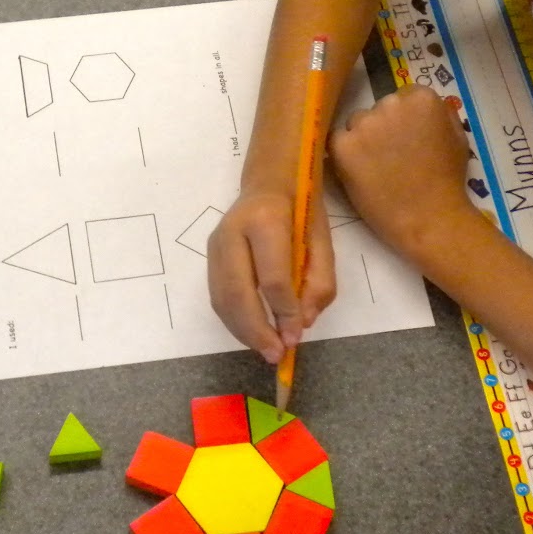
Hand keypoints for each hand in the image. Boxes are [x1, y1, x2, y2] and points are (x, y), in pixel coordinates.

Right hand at [207, 188, 336, 364]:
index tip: (296, 337)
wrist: (270, 179)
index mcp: (266, 220)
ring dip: (242, 331)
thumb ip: (319, 281)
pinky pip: (218, 295)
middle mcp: (232, 231)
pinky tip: (253, 333)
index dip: (284, 312)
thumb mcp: (323, 241)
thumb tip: (302, 323)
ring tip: (265, 350)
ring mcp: (215, 243)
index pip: (272, 277)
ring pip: (222, 298)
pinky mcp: (210, 255)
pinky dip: (234, 321)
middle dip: (256, 329)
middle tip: (276, 354)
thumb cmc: (302, 209)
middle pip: (237, 291)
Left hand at [329, 86, 472, 262]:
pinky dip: (344, 154)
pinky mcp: (342, 145)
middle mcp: (390, 103)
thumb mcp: (458, 138)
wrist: (429, 218)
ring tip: (376, 168)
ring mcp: (364, 123)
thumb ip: (440, 114)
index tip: (406, 139)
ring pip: (356, 124)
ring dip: (362, 139)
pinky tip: (359, 172)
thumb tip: (422, 106)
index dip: (403, 120)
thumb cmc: (448, 181)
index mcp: (421, 98)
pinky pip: (337, 141)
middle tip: (391, 156)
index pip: (403, 97)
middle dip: (383, 127)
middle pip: (378, 109)